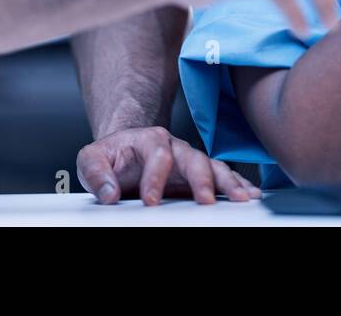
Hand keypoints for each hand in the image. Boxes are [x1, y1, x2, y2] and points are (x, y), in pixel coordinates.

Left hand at [76, 126, 261, 205]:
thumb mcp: (91, 159)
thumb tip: (108, 193)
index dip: (155, 178)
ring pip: (213, 166)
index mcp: (148, 139)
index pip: (157, 155)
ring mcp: (190, 160)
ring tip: (241, 197)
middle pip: (193, 158)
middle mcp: (174, 147)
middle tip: (204, 201)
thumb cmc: (112, 157)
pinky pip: (223, 176)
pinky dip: (237, 184)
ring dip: (228, 182)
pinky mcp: (200, 175)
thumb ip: (95, 172)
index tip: (150, 201)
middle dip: (200, 179)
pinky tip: (249, 194)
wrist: (126, 153)